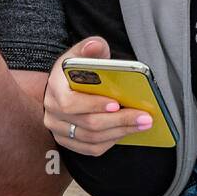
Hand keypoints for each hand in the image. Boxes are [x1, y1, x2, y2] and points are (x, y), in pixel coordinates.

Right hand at [43, 37, 154, 156]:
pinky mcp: (67, 142)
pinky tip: (127, 132)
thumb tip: (94, 46)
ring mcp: (58, 129)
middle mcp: (52, 111)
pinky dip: (111, 141)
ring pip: (91, 138)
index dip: (93, 105)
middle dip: (119, 121)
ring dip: (120, 132)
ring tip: (143, 124)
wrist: (66, 85)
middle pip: (87, 123)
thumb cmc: (77, 68)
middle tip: (144, 117)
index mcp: (54, 87)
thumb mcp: (81, 53)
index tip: (117, 103)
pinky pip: (91, 149)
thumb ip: (90, 47)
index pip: (69, 103)